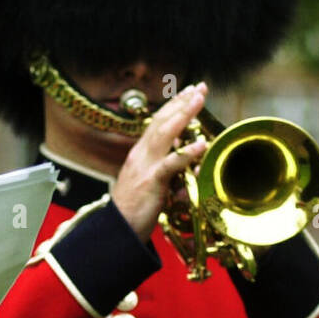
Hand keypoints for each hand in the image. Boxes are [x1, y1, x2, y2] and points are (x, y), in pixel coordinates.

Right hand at [111, 82, 209, 240]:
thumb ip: (166, 170)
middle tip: (199, 87)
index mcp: (139, 154)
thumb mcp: (149, 184)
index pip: (157, 123)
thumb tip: (185, 163)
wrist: (117, 230)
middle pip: (162, 122)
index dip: (173, 106)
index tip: (189, 92)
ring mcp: (145, 166)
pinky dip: (186, 153)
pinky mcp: (151, 182)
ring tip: (199, 101)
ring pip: (165, 134)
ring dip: (184, 115)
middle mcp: (140, 155)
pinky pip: (170, 164)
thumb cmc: (134, 210)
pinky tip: (201, 144)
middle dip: (181, 102)